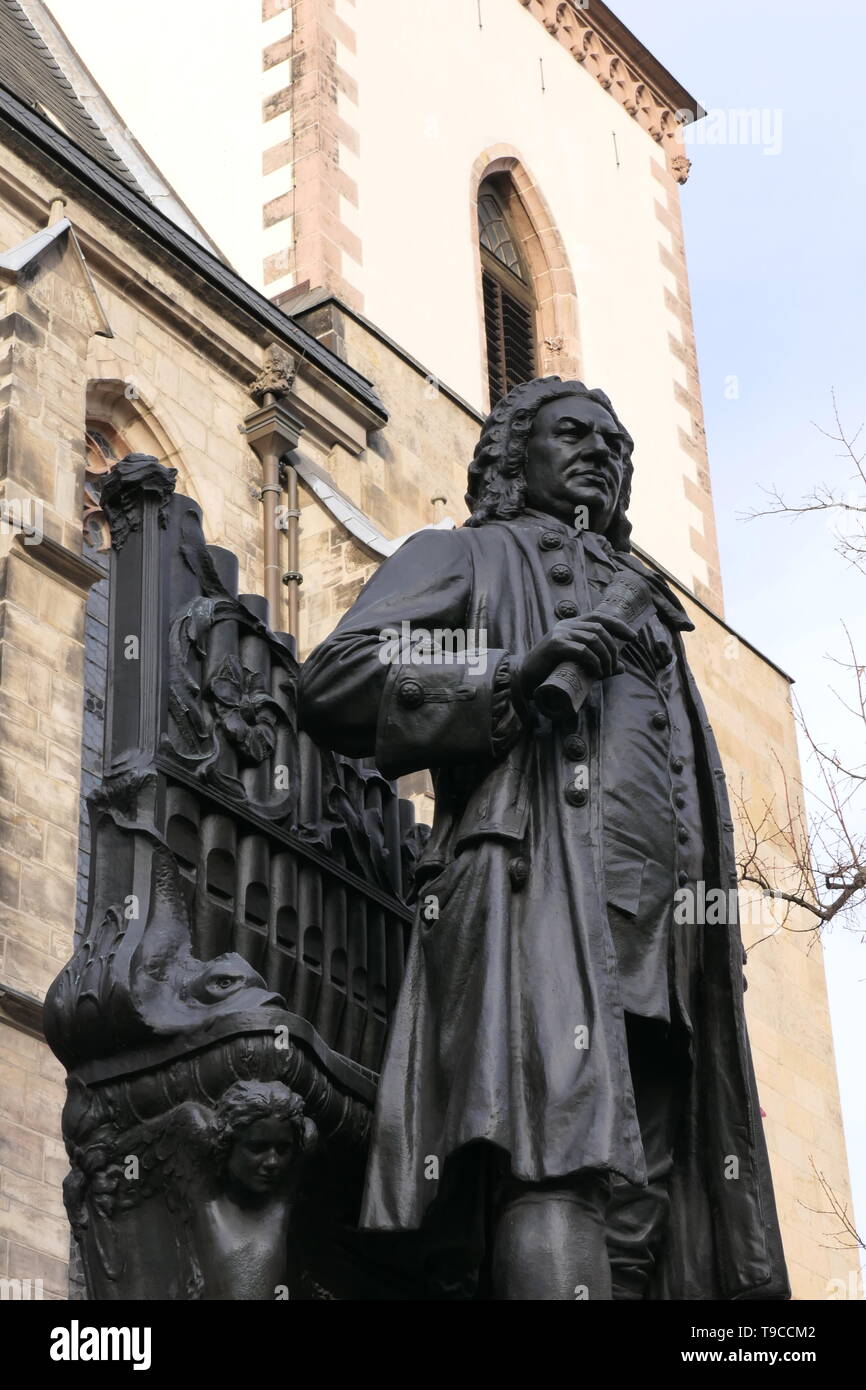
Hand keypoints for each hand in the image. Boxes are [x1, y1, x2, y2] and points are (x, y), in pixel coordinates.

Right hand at [514, 610, 636, 702]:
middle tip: (615, 667)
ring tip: (606, 672)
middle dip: (613, 648)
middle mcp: (566, 625)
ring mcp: (560, 633)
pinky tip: (597, 672)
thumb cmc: (551, 670)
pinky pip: (582, 650)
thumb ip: (598, 662)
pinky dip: (594, 661)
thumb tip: (622, 668)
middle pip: (599, 629)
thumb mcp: (577, 663)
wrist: (525, 677)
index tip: (633, 636)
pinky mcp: (555, 645)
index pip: (599, 617)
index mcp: (571, 624)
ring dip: (606, 657)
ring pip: (593, 639)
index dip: (618, 625)